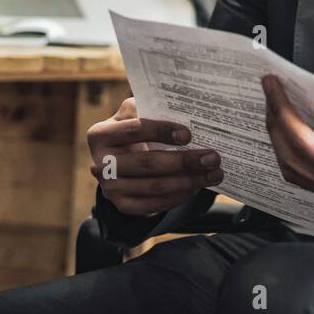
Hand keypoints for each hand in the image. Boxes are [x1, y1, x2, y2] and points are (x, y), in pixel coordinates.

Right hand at [86, 96, 222, 215]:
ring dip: (189, 181)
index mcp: (100, 134)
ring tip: (214, 174)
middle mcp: (99, 163)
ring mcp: (109, 188)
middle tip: (212, 158)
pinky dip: (179, 197)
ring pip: (155, 187)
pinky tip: (197, 187)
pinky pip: (155, 204)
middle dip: (184, 161)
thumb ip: (148, 107)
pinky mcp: (122, 205)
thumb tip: (182, 107)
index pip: (134, 130)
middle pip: (148, 163)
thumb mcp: (132, 114)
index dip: (161, 131)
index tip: (189, 134)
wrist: (116, 161)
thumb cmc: (131, 131)